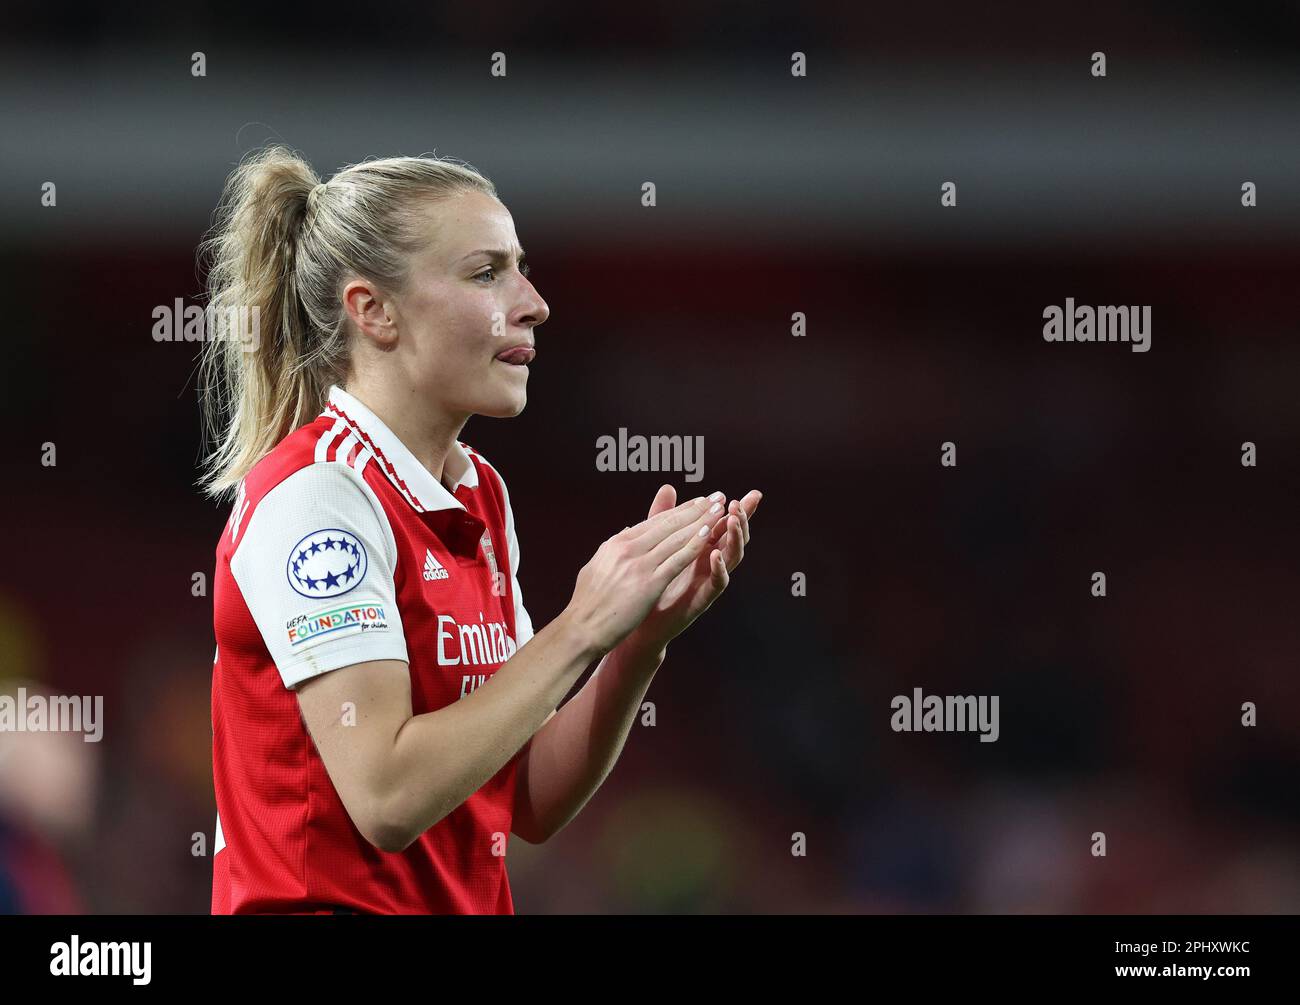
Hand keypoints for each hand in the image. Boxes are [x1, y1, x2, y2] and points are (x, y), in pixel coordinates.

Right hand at [562, 493, 731, 655]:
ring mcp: (639, 565)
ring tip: (718, 509)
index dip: (679, 510)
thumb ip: (615, 547)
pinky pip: (677, 559)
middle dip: (695, 509)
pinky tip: (709, 534)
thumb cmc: (588, 603)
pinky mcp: (649, 583)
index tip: (697, 502)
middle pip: (668, 524)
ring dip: (701, 521)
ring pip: (676, 537)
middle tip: (716, 497)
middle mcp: (628, 548)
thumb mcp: (598, 566)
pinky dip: (694, 544)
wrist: (582, 629)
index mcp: (617, 544)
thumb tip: (628, 531)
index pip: (654, 522)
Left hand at [622, 484, 760, 654]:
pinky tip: (715, 555)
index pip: (726, 524)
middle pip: (735, 538)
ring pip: (732, 558)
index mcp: (703, 547)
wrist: (641, 620)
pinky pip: (717, 583)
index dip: (739, 510)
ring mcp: (709, 580)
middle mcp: (711, 562)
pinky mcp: (702, 599)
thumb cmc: (652, 581)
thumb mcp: (658, 543)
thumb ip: (665, 516)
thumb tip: (669, 487)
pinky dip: (719, 569)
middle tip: (743, 503)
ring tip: (733, 520)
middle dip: (742, 520)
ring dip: (735, 538)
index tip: (752, 493)